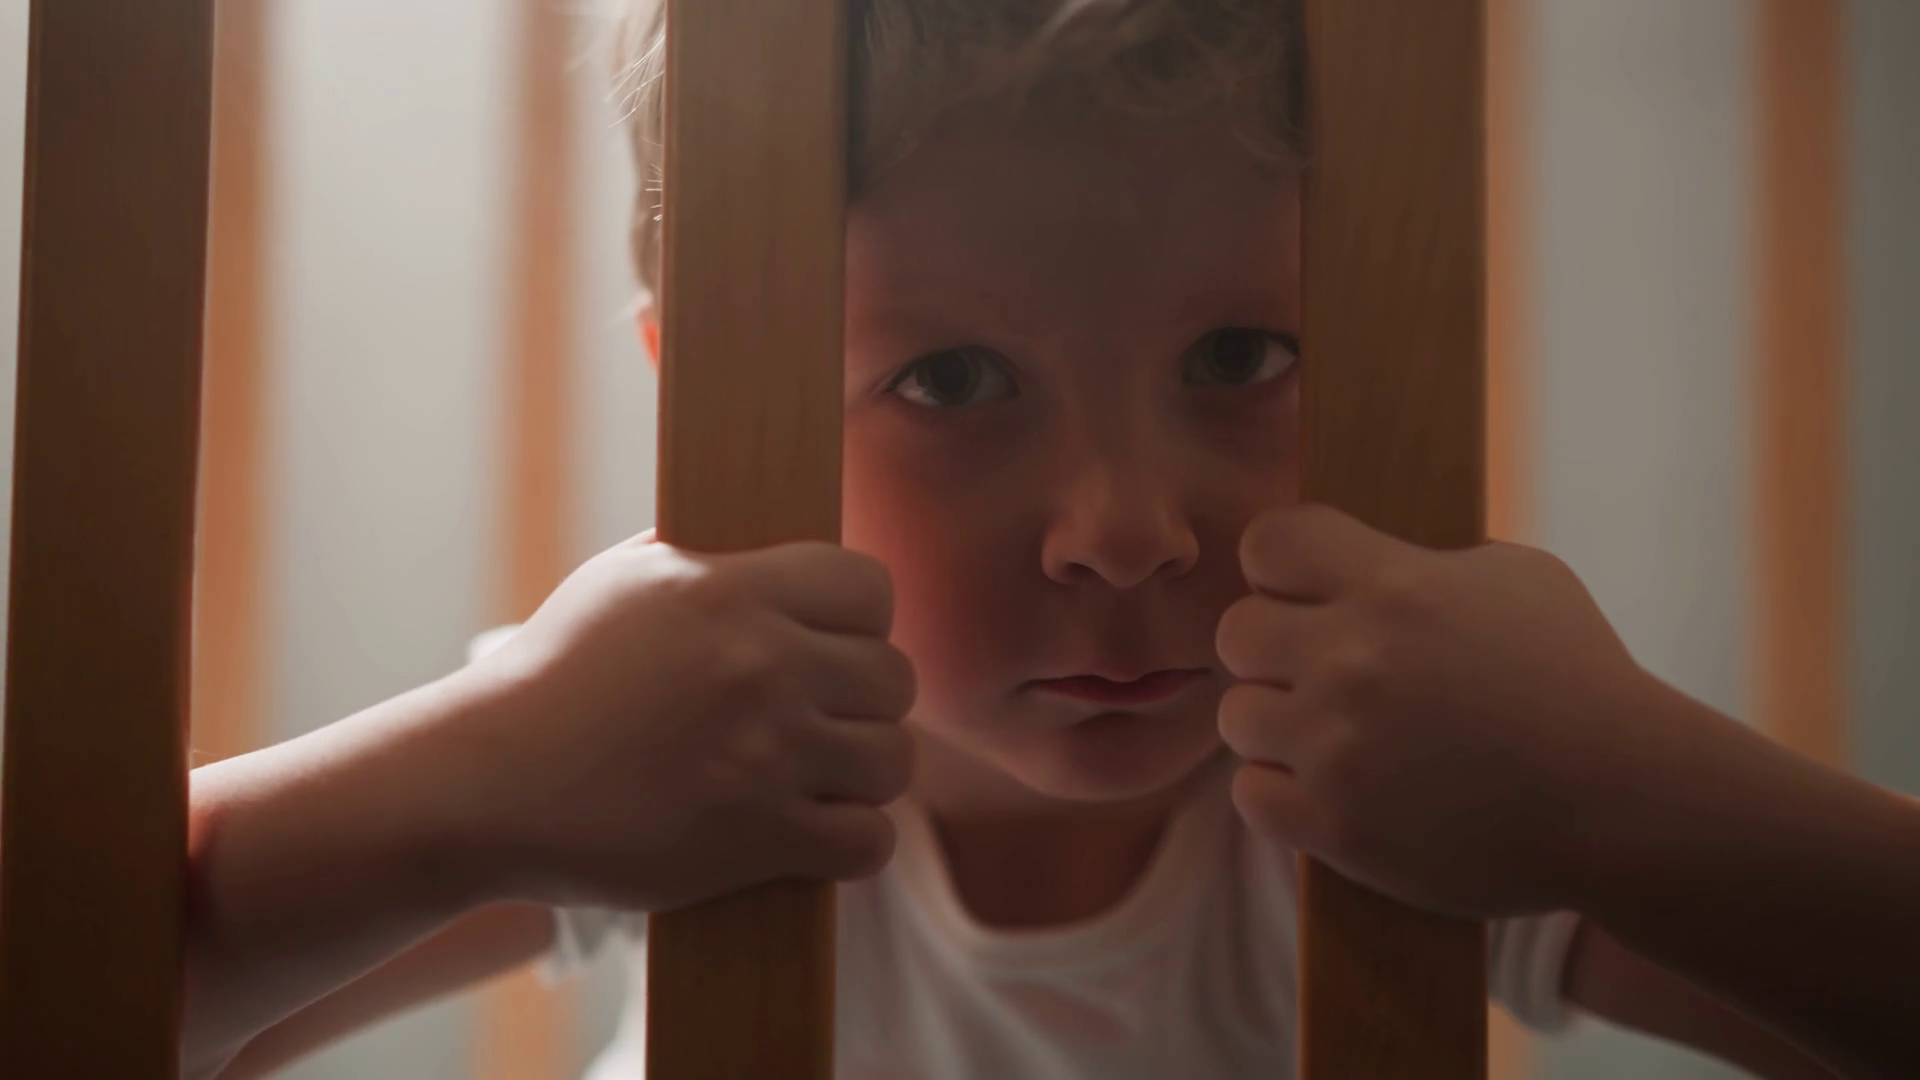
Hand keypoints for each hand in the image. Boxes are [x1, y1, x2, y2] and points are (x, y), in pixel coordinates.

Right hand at [439, 534, 917, 911]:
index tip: (836, 645)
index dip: (863, 620)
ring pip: (893, 760)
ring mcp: (768, 756)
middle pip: (894, 678)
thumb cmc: (551, 676)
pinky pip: (868, 841)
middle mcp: (764, 666)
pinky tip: (816, 834)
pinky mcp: (759, 839)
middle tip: (826, 719)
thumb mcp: (625, 580)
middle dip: (865, 701)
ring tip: (824, 777)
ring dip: (864, 774)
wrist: (487, 782)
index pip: (870, 587)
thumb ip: (712, 561)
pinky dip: (851, 843)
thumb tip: (776, 551)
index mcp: (734, 591)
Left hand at [1215, 505, 1753, 917]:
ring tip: (1331, 737)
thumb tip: (1360, 558)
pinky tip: (1331, 789)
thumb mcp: (1518, 578)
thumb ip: (1426, 562)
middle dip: (1273, 651)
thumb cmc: (1581, 681)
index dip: (1280, 568)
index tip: (1307, 594)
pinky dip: (1283, 794)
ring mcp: (1338, 746)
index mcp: (1392, 586)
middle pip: (1236, 632)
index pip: (1269, 542)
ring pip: (1238, 716)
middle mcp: (1352, 660)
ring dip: (1277, 726)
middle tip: (1318, 675)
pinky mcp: (1337, 825)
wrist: (1625, 803)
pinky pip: (1251, 794)